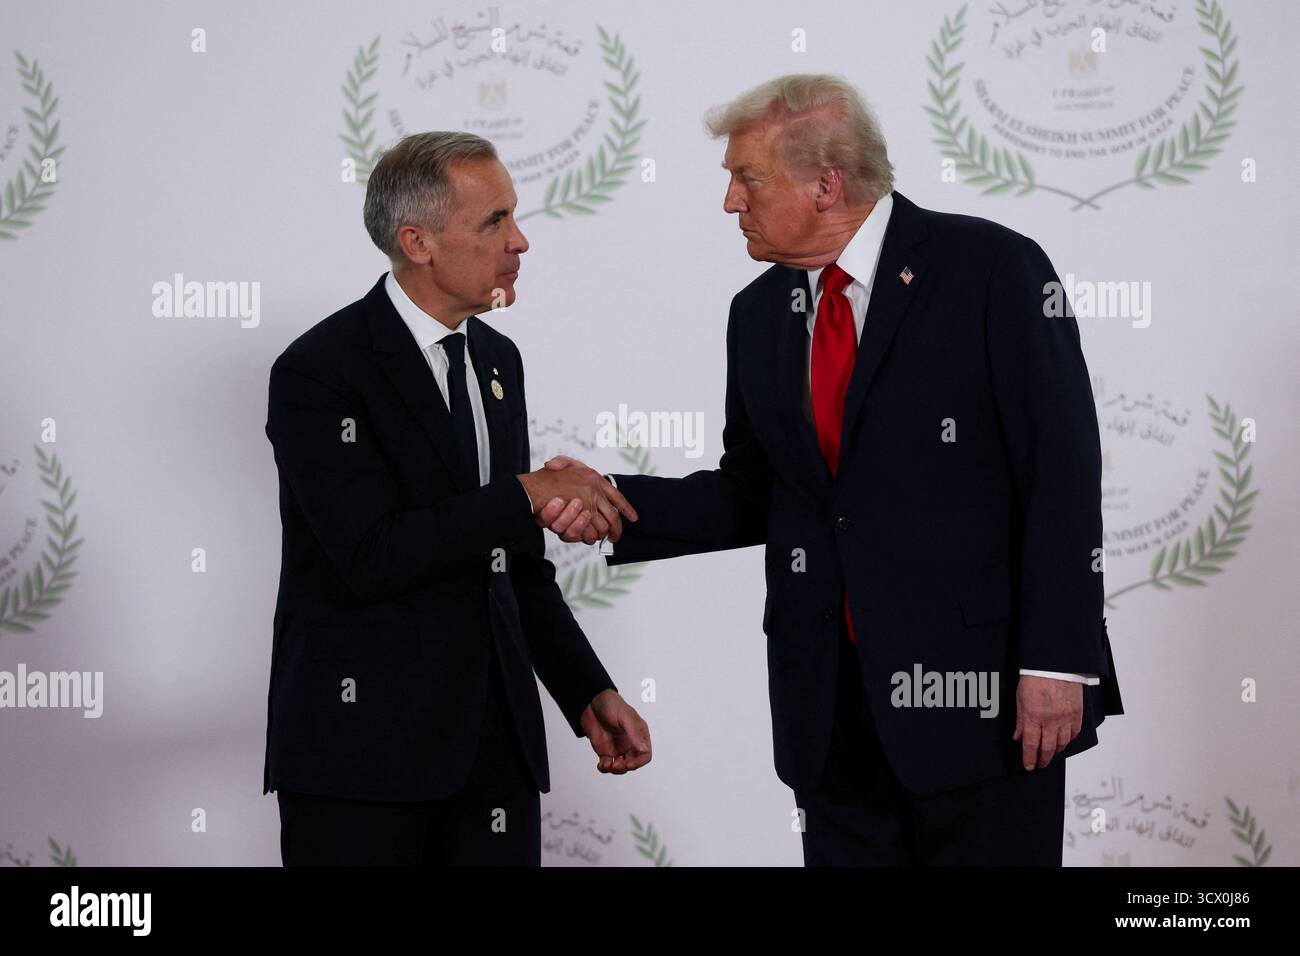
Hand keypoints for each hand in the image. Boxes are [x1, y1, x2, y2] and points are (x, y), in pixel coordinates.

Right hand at [518, 456, 636, 544]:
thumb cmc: (545, 478)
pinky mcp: (580, 517)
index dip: (626, 508)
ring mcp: (589, 504)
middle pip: (613, 516)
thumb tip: (570, 468)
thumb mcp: (561, 464)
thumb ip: (566, 462)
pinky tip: (587, 539)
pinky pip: (590, 532)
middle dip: (616, 530)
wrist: (532, 489)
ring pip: (602, 527)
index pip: (617, 496)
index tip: (634, 518)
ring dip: (602, 535)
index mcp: (595, 479)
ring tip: (601, 540)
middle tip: (616, 538)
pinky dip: (589, 537)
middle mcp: (595, 491)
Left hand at [579, 689, 651, 773]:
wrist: (590, 701)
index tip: (628, 764)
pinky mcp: (605, 751)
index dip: (639, 762)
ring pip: (621, 767)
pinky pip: (607, 765)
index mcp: (639, 734)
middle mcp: (630, 743)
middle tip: (615, 765)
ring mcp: (617, 747)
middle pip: (633, 763)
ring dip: (615, 770)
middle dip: (625, 767)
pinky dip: (605, 768)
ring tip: (606, 764)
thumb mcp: (625, 716)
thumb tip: (644, 749)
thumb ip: (634, 733)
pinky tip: (601, 765)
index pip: (645, 754)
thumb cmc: (611, 704)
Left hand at [1013, 675, 1082, 769]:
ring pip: (1063, 743)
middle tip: (1040, 764)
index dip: (1029, 759)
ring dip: (1057, 751)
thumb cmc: (1035, 678)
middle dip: (1043, 759)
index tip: (1029, 766)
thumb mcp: (1020, 700)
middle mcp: (1051, 721)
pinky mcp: (1077, 714)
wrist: (1055, 665)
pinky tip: (1064, 741)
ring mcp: (1066, 718)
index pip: (1031, 745)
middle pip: (1049, 748)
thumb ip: (1021, 721)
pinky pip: (1075, 733)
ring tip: (1051, 753)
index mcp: (1034, 717)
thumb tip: (1018, 737)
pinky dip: (1069, 740)